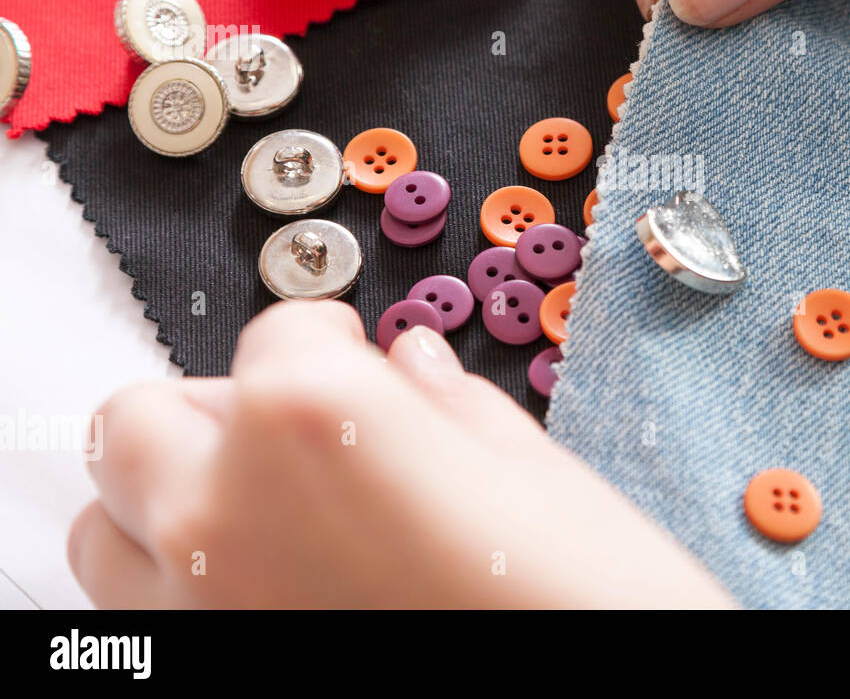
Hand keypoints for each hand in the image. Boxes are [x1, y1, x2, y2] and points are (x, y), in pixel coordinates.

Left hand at [68, 301, 734, 607]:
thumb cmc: (588, 601)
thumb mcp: (535, 475)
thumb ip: (444, 406)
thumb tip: (408, 366)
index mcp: (312, 416)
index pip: (276, 334)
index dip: (327, 340)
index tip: (351, 354)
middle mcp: (225, 510)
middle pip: (141, 420)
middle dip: (214, 410)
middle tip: (291, 428)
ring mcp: (199, 612)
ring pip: (110, 531)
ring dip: (171, 503)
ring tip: (265, 516)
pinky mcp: (206, 676)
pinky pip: (145, 621)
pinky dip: (184, 589)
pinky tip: (276, 587)